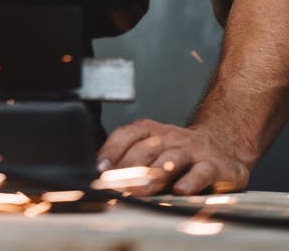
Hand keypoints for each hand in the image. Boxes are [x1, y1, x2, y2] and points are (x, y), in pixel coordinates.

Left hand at [97, 119, 249, 195]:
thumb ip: (131, 160)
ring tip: (142, 189)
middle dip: (129, 167)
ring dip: (155, 174)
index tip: (100, 168)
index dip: (112, 150)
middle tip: (116, 185)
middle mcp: (170, 138)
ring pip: (171, 158)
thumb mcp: (154, 149)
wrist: (223, 144)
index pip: (128, 135)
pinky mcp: (214, 166)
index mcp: (152, 132)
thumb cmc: (180, 152)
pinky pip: (202, 172)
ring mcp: (192, 151)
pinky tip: (181, 190)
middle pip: (146, 149)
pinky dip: (191, 181)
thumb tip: (102, 176)